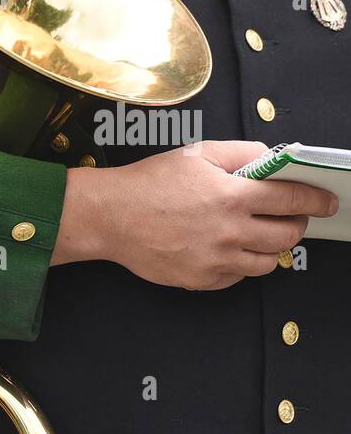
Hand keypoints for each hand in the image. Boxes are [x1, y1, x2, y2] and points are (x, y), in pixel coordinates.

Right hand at [53, 140, 338, 289]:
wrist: (109, 217)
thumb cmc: (148, 183)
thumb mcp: (197, 154)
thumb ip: (242, 153)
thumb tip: (272, 161)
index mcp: (232, 196)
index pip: (292, 200)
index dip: (315, 200)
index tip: (325, 202)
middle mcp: (228, 231)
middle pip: (286, 236)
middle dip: (296, 225)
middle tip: (288, 218)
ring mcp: (215, 260)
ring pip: (267, 262)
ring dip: (270, 248)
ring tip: (256, 235)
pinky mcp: (200, 279)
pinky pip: (237, 278)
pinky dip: (239, 265)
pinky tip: (225, 248)